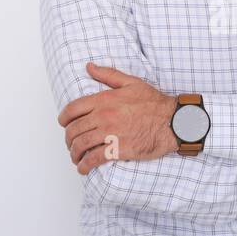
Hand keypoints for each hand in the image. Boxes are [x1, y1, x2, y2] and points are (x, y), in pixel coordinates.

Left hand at [58, 63, 177, 174]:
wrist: (173, 121)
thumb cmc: (154, 103)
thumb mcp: (131, 82)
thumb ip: (108, 74)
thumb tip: (89, 67)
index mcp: (104, 100)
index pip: (72, 109)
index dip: (63, 119)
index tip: (63, 124)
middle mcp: (103, 116)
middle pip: (74, 130)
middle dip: (68, 139)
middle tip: (71, 144)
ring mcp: (110, 134)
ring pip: (80, 145)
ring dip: (74, 154)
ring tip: (76, 157)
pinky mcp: (118, 150)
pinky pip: (94, 159)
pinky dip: (84, 165)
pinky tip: (83, 168)